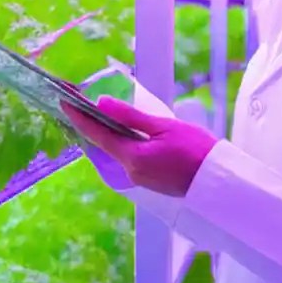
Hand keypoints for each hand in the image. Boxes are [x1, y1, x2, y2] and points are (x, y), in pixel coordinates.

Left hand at [63, 96, 219, 196]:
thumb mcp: (165, 127)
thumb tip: (102, 104)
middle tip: (78, 101)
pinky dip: (122, 143)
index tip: (64, 101)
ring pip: (117, 151)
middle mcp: (130, 171)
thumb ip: (132, 116)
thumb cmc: (196, 150)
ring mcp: (139, 178)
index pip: (97, 134)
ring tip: (98, 111)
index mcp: (132, 157)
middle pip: (104, 143)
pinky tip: (122, 131)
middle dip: (91, 122)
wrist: (217, 181)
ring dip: (107, 132)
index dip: (79, 117)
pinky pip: (129, 158)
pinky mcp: (149, 181)